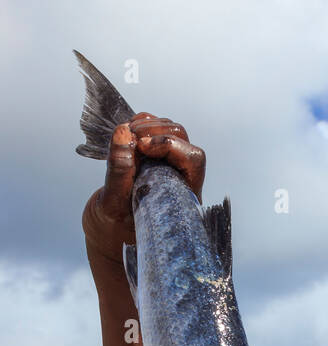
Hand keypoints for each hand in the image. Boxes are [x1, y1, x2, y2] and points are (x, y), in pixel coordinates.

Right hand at [82, 114, 205, 263]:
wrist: (116, 221)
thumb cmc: (120, 219)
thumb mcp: (116, 201)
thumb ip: (120, 170)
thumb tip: (122, 132)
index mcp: (183, 194)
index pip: (193, 158)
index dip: (169, 145)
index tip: (142, 147)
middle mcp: (181, 173)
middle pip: (181, 136)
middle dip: (155, 131)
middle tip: (131, 139)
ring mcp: (171, 160)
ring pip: (170, 128)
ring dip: (147, 126)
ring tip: (126, 138)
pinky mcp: (157, 150)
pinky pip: (155, 126)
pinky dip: (140, 124)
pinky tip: (126, 134)